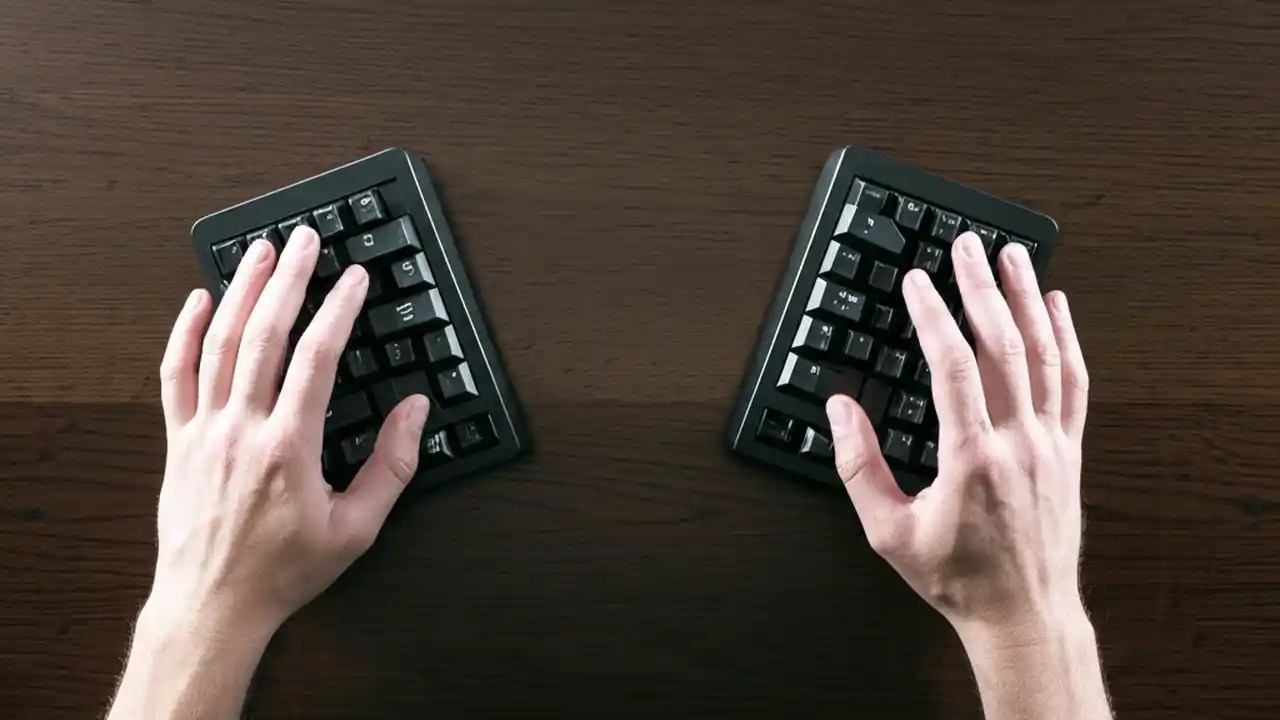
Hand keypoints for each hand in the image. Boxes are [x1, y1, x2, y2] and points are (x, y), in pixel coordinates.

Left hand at [151, 226, 429, 633]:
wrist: (213, 605)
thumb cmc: (284, 571)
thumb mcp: (357, 527)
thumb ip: (393, 465)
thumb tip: (415, 411)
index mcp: (289, 447)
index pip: (317, 357)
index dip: (339, 308)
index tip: (355, 278)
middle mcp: (243, 429)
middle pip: (264, 334)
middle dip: (289, 279)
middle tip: (305, 239)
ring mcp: (204, 431)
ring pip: (219, 343)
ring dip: (241, 291)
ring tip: (259, 251)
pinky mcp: (179, 441)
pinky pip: (175, 375)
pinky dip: (185, 332)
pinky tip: (199, 300)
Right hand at [827, 231, 1088, 632]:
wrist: (1024, 614)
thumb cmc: (957, 577)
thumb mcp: (887, 531)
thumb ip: (856, 467)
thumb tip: (839, 410)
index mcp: (972, 458)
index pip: (953, 366)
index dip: (933, 316)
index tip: (917, 281)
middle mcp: (1018, 442)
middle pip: (1003, 345)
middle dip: (982, 287)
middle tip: (966, 246)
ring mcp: (1050, 443)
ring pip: (1043, 355)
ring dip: (1027, 299)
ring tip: (1013, 256)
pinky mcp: (1068, 451)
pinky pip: (1074, 383)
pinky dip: (1066, 339)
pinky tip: (1057, 308)